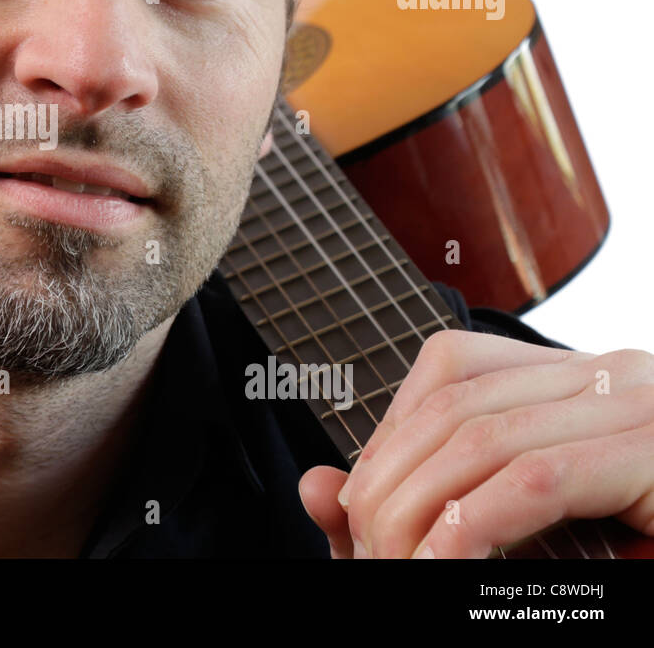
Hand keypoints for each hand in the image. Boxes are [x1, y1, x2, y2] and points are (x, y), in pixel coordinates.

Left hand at [297, 329, 653, 557]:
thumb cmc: (635, 555)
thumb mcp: (513, 526)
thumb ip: (417, 505)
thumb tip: (312, 487)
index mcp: (586, 377)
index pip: (448, 367)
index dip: (387, 431)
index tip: (360, 502)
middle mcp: (618, 376)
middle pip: (453, 405)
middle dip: (388, 481)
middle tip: (365, 552)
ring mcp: (648, 408)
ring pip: (485, 438)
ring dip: (418, 510)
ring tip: (394, 566)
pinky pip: (540, 480)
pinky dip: (474, 525)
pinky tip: (444, 565)